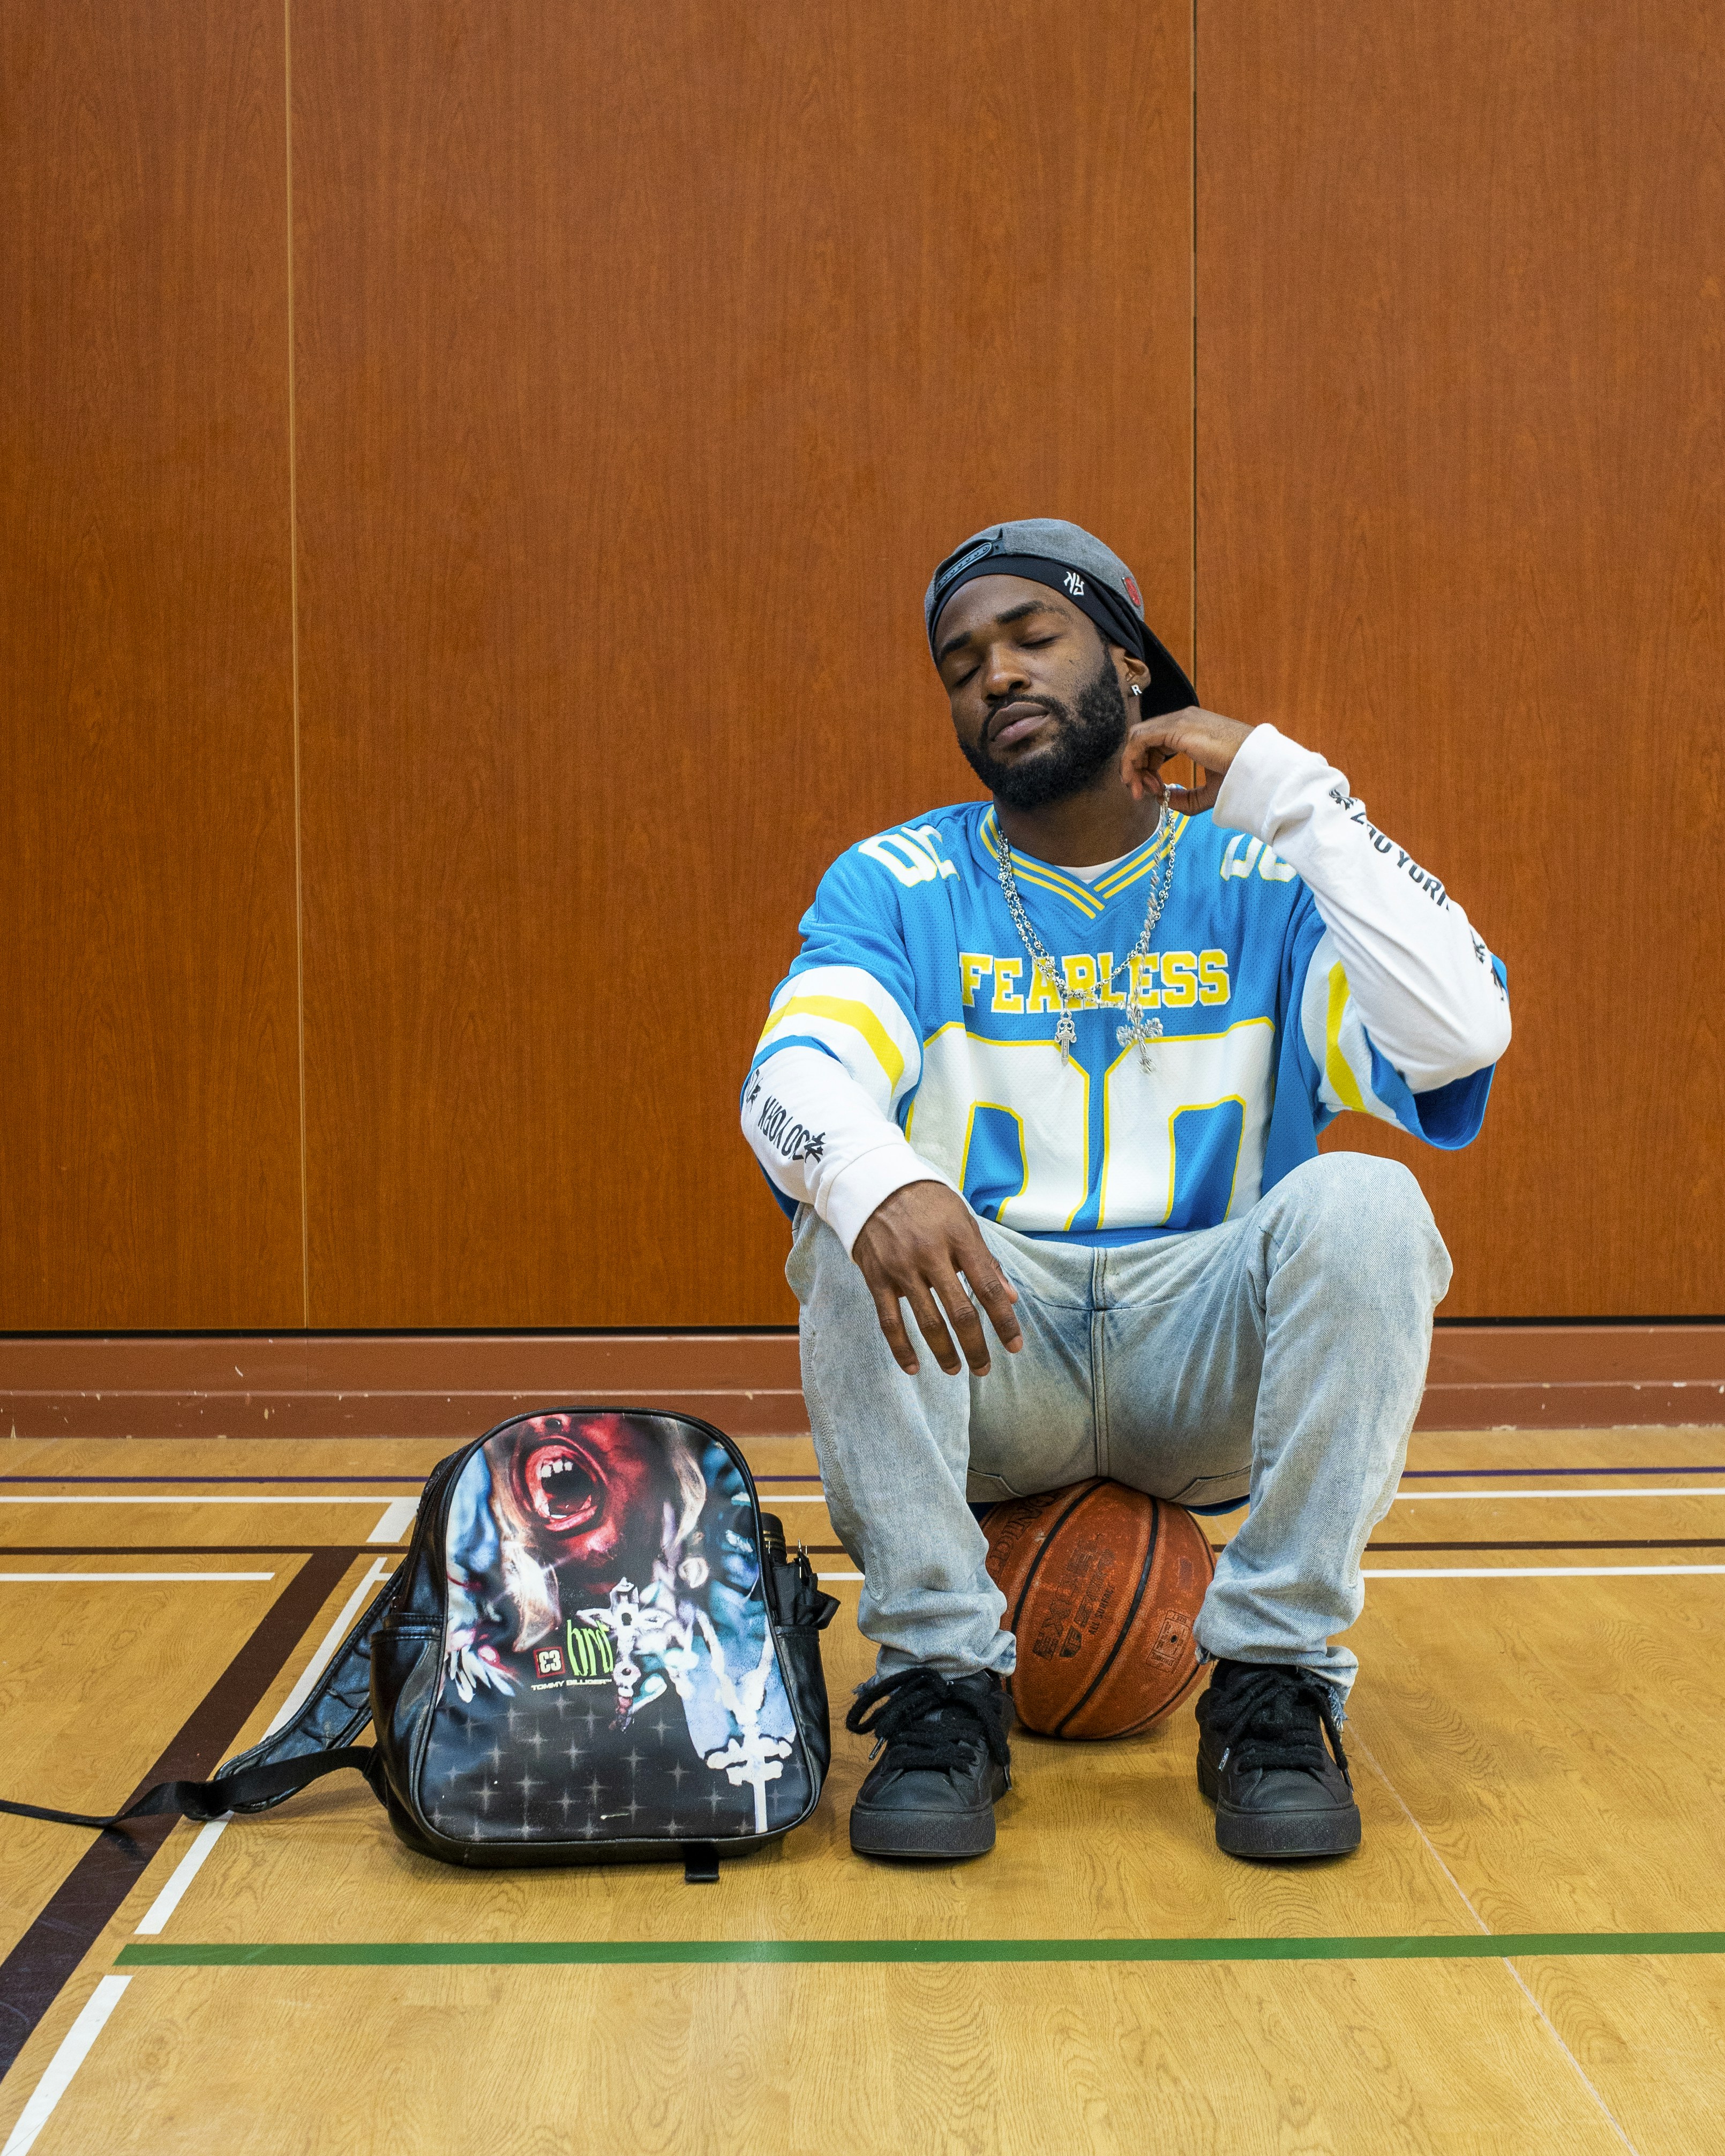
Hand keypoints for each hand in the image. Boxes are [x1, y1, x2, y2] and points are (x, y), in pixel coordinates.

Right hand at [851, 1182, 1022, 1377]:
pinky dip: (902, 1348)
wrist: (876, 1185)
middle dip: (975, 1347)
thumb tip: (1011, 1298)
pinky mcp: (877, 1277)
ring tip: (956, 1370)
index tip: (1015, 1346)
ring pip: (927, 1321)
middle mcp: (930, 1254)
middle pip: (960, 1312)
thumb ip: (986, 1261)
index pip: (987, 1287)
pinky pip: (890, 1321)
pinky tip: (913, 1367)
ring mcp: (901, 1268)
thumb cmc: (929, 1205)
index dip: (1004, 1321)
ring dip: (944, 1352)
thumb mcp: (964, 1222)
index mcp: (959, 1238)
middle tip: (984, 1369)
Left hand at [1121, 705, 1257, 815]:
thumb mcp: (1208, 792)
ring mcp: (1179, 720)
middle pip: (1142, 740)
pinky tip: (1138, 780)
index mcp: (1189, 729)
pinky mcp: (1176, 727)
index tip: (1155, 791)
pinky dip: (1133, 760)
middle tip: (1139, 794)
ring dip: (1132, 766)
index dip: (1146, 768)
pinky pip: (1140, 739)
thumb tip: (1163, 800)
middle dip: (1135, 769)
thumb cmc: (1240, 777)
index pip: (1154, 743)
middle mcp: (1181, 719)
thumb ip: (1185, 797)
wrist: (1257, 767)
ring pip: (1137, 738)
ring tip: (1138, 790)